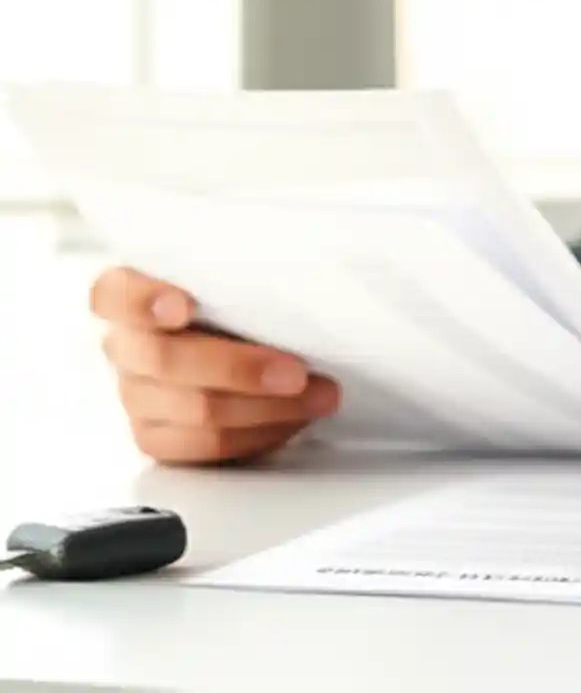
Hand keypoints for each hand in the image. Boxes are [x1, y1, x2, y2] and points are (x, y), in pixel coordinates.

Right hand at [91, 267, 340, 463]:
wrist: (243, 349)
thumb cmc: (238, 304)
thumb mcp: (236, 279)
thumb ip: (242, 280)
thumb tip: (300, 282)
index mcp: (128, 295)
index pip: (115, 295)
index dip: (143, 302)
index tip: (183, 307)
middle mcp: (126, 346)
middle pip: (166, 361)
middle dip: (241, 369)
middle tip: (297, 372)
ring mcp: (137, 396)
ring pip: (197, 410)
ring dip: (268, 407)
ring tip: (320, 396)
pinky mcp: (158, 438)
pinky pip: (207, 446)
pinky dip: (260, 435)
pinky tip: (294, 420)